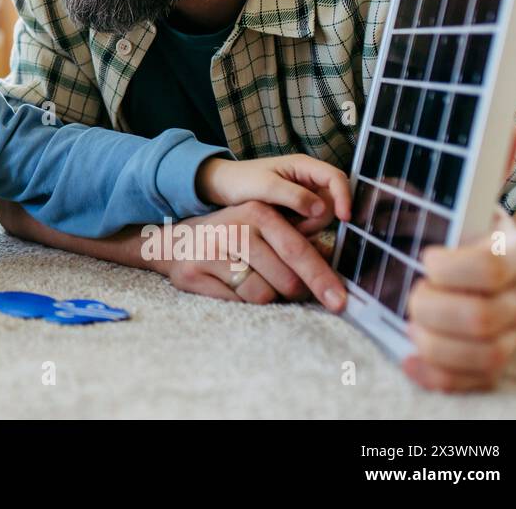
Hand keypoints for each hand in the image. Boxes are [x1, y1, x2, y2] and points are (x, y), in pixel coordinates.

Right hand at [154, 201, 348, 311]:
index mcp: (258, 212)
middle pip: (286, 280)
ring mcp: (213, 251)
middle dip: (294, 293)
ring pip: (263, 295)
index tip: (340, 302)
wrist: (174, 243)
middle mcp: (236, 228)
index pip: (299, 251)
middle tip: (289, 291)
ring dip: (266, 297)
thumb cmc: (230, 238)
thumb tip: (333, 261)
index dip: (322, 279)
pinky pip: (238, 303)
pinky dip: (242, 302)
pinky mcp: (195, 273)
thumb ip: (298, 241)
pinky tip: (231, 286)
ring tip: (251, 281)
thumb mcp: (262, 228)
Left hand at [196, 154, 352, 231]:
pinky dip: (301, 230)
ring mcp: (305, 196)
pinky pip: (311, 224)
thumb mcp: (264, 187)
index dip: (344, 197)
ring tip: (281, 225)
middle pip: (333, 202)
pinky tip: (282, 229)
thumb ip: (292, 195)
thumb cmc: (240, 181)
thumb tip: (323, 208)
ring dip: (307, 227)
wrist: (221, 188)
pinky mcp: (299, 211)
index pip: (337, 178)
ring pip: (322, 217)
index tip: (344, 218)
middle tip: (292, 226)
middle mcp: (309, 180)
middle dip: (318, 219)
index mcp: (303, 166)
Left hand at [403, 211, 515, 391]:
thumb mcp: (467, 211)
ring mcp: (510, 331)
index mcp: (509, 254)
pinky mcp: (497, 356)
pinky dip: (440, 376)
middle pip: (481, 318)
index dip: (452, 268)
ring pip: (485, 355)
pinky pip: (477, 379)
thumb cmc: (476, 236)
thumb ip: (441, 200)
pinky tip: (409, 361)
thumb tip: (406, 179)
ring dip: (436, 345)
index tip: (427, 258)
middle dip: (433, 309)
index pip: (489, 267)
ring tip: (410, 327)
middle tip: (413, 295)